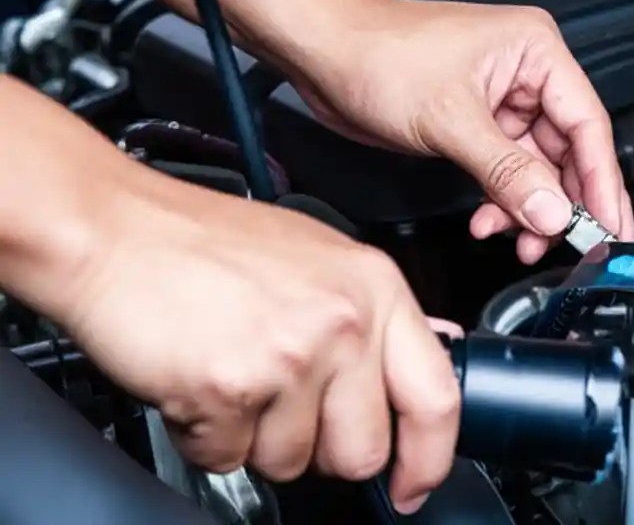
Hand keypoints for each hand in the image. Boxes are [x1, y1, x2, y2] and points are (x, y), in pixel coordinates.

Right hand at [55, 164, 457, 514]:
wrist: (116, 230)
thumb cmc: (209, 243)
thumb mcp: (323, 258)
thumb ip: (375, 315)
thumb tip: (426, 360)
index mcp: (376, 288)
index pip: (436, 397)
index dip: (429, 458)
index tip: (414, 483)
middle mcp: (343, 323)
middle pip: (363, 450)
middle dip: (325, 453)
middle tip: (287, 414)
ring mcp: (289, 358)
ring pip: (292, 462)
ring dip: (256, 439)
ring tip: (233, 376)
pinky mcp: (229, 389)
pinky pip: (228, 458)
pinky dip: (207, 436)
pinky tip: (198, 380)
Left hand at [285, 0, 633, 262]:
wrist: (321, 49)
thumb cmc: (377, 51)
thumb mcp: (451, 120)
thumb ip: (508, 173)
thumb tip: (552, 211)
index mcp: (536, 50)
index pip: (588, 125)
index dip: (602, 182)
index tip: (610, 226)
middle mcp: (526, 72)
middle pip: (569, 151)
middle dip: (564, 203)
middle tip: (574, 246)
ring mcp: (501, 99)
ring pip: (537, 168)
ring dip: (529, 209)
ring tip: (520, 240)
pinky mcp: (477, 122)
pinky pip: (508, 171)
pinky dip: (502, 201)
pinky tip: (490, 221)